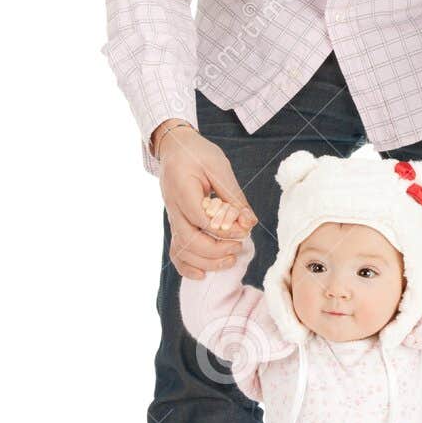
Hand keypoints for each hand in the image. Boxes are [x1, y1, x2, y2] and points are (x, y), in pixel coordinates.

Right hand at [154, 124, 257, 279]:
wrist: (174, 148)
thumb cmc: (197, 154)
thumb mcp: (219, 166)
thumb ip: (233, 196)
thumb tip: (249, 222)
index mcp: (182, 189)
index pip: (201, 218)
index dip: (224, 230)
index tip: (244, 231)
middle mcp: (173, 207)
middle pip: (189, 240)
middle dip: (216, 250)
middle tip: (239, 248)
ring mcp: (172, 218)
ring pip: (181, 250)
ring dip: (206, 261)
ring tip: (230, 260)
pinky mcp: (175, 224)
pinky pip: (175, 250)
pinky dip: (187, 266)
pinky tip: (203, 274)